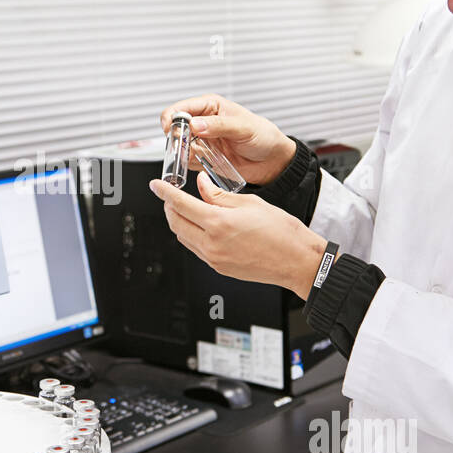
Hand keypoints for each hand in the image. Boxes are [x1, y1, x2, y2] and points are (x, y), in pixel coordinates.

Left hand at [149, 172, 328, 298]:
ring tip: (185, 208)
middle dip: (169, 207)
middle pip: (176, 223)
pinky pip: (195, 248)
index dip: (165, 192)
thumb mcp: (249, 203)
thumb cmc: (282, 232)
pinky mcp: (218, 268)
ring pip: (183, 237)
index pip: (181, 204)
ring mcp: (213, 259)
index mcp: (219, 224)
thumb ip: (219, 194)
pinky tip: (200, 225)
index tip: (156, 185)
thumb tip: (202, 185)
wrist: (297, 261)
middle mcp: (212, 244)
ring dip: (179, 222)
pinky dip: (191, 234)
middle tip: (170, 195)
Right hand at [159, 94, 294, 185]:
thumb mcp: (244, 126)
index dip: (173, 118)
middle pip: (175, 127)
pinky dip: (186, 164)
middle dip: (174, 137)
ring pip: (178, 145)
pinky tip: (196, 164)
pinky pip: (187, 161)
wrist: (272, 160)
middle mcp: (202, 123)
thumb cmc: (263, 136)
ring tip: (187, 156)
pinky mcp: (203, 158)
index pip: (182, 108)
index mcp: (210, 106)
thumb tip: (195, 124)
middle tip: (180, 145)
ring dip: (179, 152)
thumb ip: (219, 125)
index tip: (173, 129)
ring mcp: (201, 141)